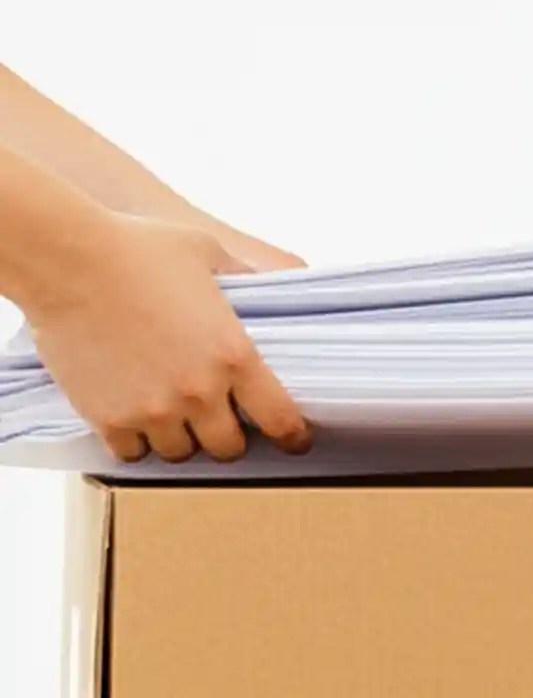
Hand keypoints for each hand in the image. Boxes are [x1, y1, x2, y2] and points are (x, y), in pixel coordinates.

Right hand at [23, 212, 310, 461]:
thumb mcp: (209, 253)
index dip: (291, 435)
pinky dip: (136, 442)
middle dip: (228, 438)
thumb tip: (263, 279)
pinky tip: (134, 420)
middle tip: (220, 423)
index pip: (279, 418)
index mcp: (234, 355)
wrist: (68, 259)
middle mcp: (199, 390)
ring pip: (180, 454)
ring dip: (181, 439)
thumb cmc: (138, 248)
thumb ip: (242, 277)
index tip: (293, 440)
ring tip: (172, 417)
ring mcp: (152, 409)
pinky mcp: (108, 418)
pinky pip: (131, 453)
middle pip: (229, 448)